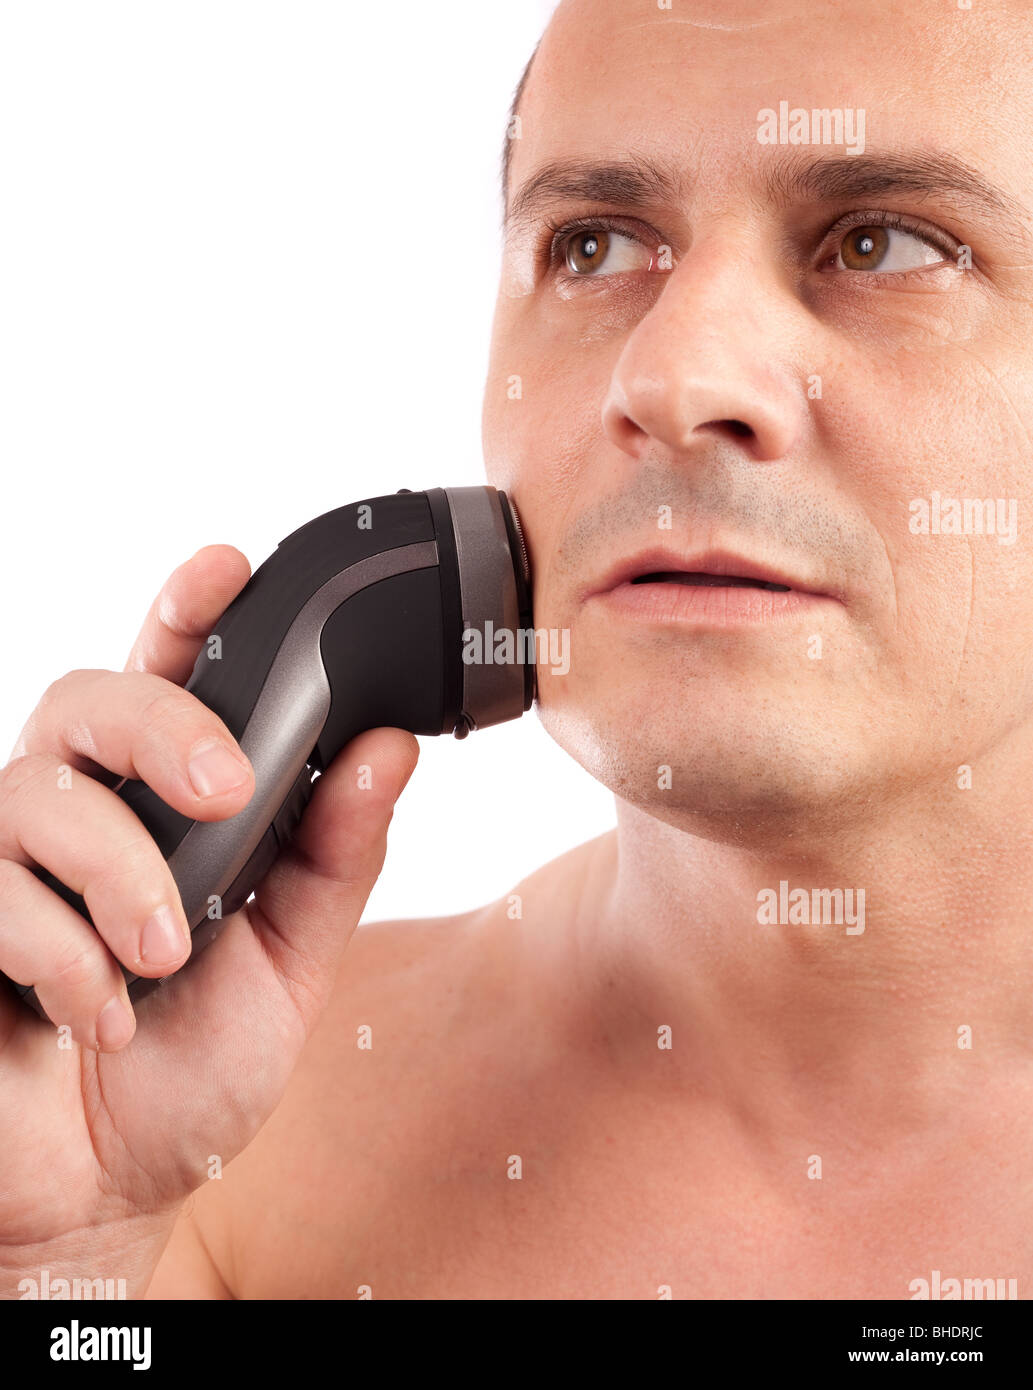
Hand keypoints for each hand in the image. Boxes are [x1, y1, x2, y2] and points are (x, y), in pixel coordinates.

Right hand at [0, 545, 417, 1293]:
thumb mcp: (289, 962)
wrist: (106, 1193)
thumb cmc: (191, 1066)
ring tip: (163, 956)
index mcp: (167, 807)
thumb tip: (392, 748)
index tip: (227, 564)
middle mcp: (82, 813)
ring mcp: (9, 864)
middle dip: (159, 725)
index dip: (188, 612)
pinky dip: (62, 956)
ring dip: (117, 873)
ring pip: (34, 791)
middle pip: (85, 699)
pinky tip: (101, 1017)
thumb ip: (332, 856)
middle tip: (223, 792)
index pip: (171, 681)